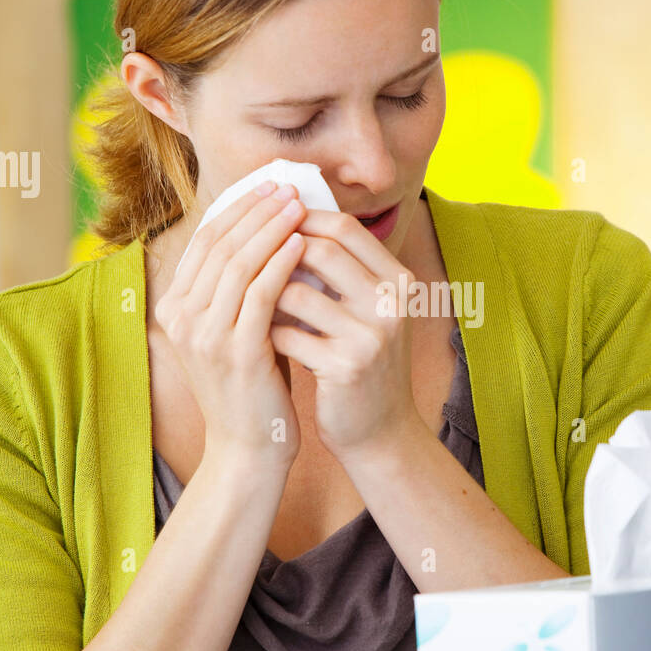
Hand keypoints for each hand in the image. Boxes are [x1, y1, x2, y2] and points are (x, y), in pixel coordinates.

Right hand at [155, 181, 307, 475]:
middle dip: (255, 210)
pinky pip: (258, 293)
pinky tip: (303, 244)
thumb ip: (244, 288)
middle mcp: (180, 318)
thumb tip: (275, 233)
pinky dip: (280, 262)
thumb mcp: (238, 329)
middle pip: (218, 245)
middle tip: (287, 186)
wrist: (249, 450)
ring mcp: (204, 335)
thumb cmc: (253, 388)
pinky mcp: (234, 351)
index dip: (237, 209)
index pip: (204, 242)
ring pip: (237, 263)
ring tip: (299, 205)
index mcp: (175, 308)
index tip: (269, 187)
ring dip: (271, 228)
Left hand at [269, 208, 422, 459]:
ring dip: (266, 294)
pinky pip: (287, 334)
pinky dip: (266, 332)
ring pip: (298, 291)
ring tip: (251, 301)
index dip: (303, 218)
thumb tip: (287, 224)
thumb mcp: (370, 311)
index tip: (270, 223)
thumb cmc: (362, 362)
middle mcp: (392, 303)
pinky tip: (258, 337)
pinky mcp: (346, 367)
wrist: (381, 431)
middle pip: (323, 250)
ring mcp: (371, 335)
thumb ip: (344, 271)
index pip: (346, 228)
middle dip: (279, 251)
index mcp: (399, 281)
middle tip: (251, 260)